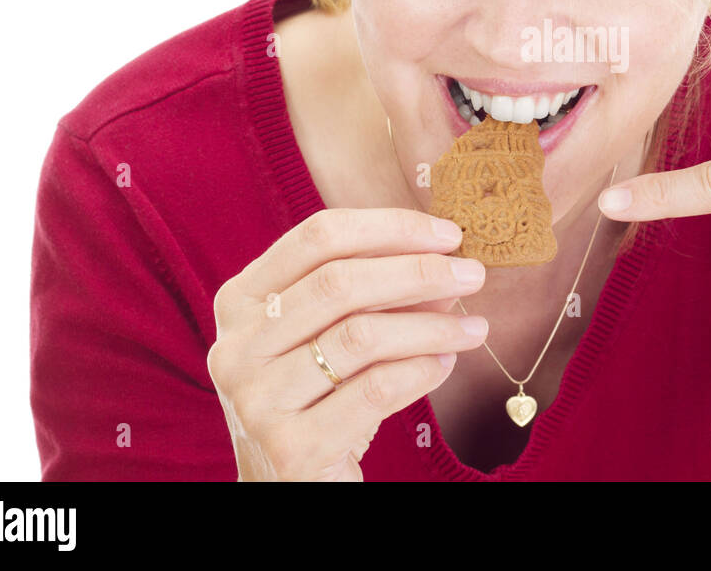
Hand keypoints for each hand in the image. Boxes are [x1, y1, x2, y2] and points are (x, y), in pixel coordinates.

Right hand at [207, 208, 488, 480]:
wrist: (288, 482)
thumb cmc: (319, 392)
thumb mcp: (330, 330)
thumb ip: (373, 290)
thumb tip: (443, 256)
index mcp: (241, 299)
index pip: (317, 237)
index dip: (389, 228)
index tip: (449, 234)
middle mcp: (237, 346)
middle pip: (339, 283)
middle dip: (418, 272)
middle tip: (473, 275)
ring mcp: (257, 399)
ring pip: (361, 337)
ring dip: (431, 326)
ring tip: (473, 327)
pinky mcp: (290, 448)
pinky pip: (374, 390)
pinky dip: (421, 371)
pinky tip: (445, 365)